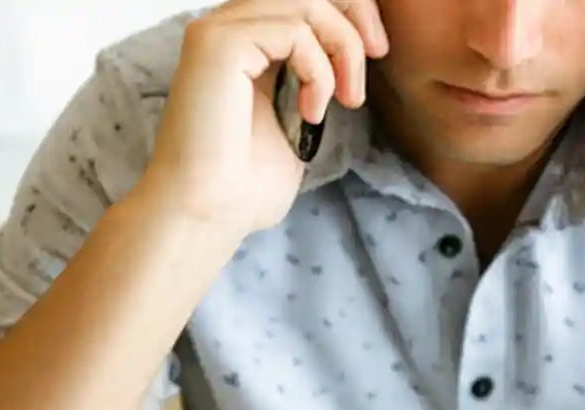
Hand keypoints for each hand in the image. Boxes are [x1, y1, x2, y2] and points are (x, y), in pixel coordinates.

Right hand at [136, 0, 388, 235]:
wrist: (208, 213)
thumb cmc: (246, 184)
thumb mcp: (298, 118)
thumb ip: (315, 75)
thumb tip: (357, 51)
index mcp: (244, 41)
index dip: (348, 7)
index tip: (375, 49)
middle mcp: (226, 26)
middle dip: (355, 13)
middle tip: (376, 56)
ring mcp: (218, 30)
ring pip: (305, 0)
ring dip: (342, 47)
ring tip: (347, 99)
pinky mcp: (218, 43)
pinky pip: (294, 32)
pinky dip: (318, 71)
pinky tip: (310, 112)